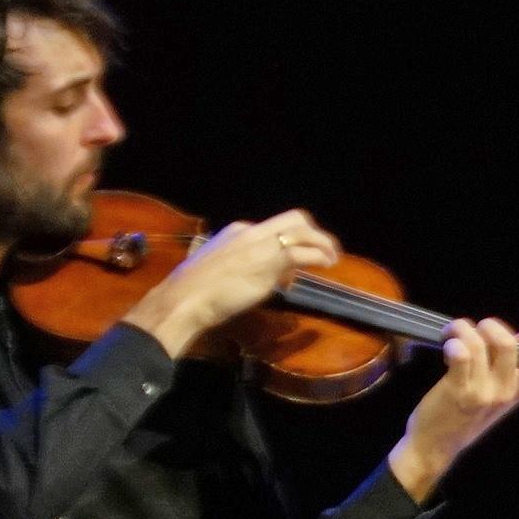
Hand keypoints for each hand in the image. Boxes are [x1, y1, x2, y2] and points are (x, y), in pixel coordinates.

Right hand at [124, 209, 338, 357]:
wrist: (185, 298)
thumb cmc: (197, 292)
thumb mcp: (219, 272)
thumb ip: (242, 271)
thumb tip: (262, 280)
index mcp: (236, 231)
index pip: (272, 230)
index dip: (287, 246)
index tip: (292, 269)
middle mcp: (250, 231)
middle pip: (293, 219)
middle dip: (313, 232)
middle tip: (326, 250)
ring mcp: (261, 244)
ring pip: (302, 231)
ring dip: (323, 243)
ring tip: (333, 257)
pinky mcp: (270, 260)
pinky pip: (303, 252)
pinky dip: (320, 256)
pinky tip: (327, 264)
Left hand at [388, 320, 518, 503]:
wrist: (436, 445)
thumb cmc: (464, 416)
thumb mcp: (497, 395)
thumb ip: (512, 365)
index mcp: (518, 393)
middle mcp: (504, 393)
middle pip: (510, 345)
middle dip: (490, 325)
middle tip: (475, 329)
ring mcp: (482, 392)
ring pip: (479, 344)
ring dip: (462, 328)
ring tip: (453, 333)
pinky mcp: (458, 390)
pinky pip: (460, 354)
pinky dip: (452, 341)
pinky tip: (446, 344)